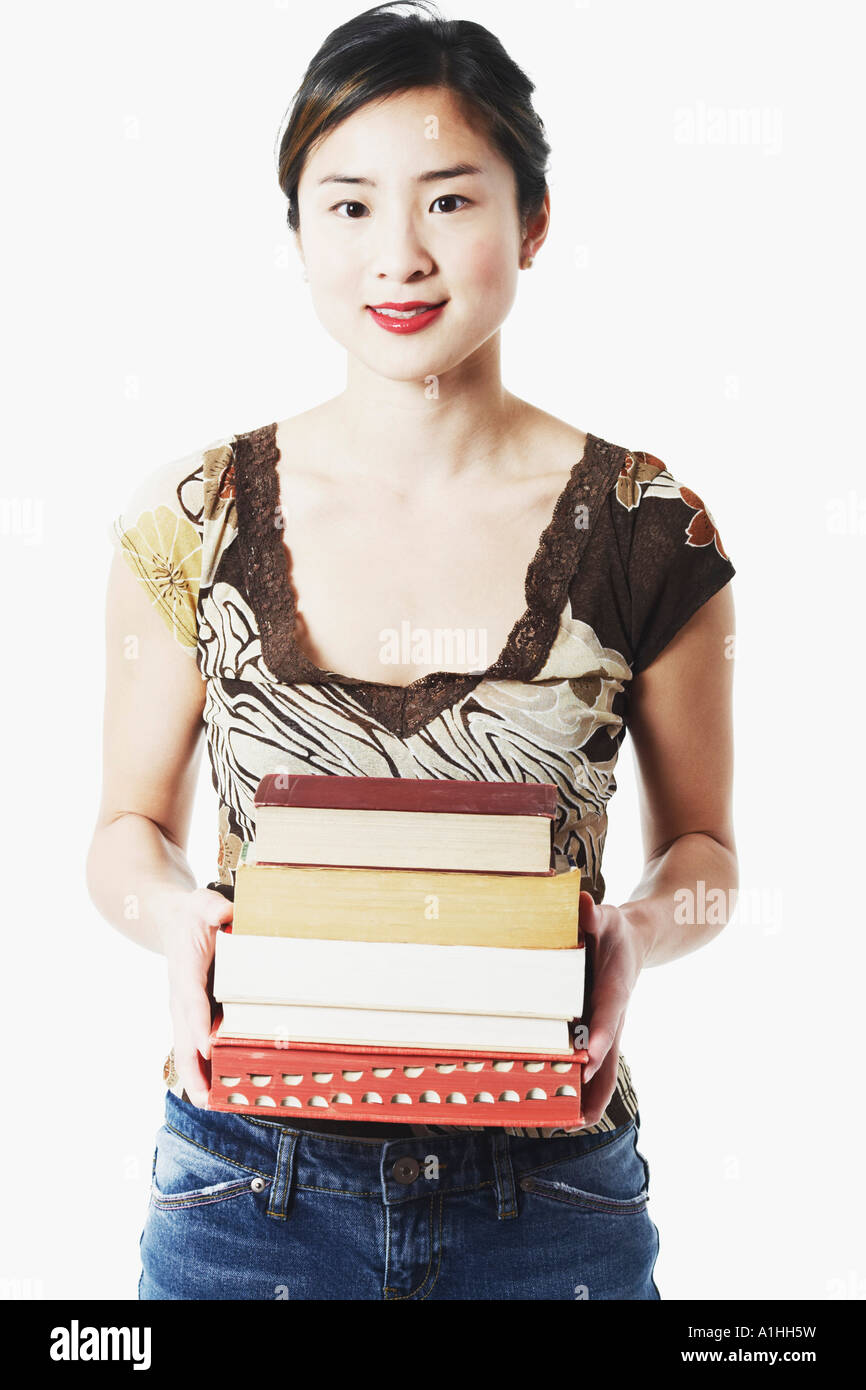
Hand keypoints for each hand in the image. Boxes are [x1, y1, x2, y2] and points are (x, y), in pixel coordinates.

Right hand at [155, 886, 233, 1106]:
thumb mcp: (204, 903)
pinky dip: (202, 1069)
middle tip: (209, 1097)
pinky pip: (192, 1046)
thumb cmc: (194, 914)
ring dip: (197, 1077)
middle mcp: (181, 996)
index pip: (191, 999)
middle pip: (184, 1037)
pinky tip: (217, 1091)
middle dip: (195, 1068)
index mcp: (186, 969)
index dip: (199, 1023)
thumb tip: (225, 913)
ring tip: (213, 1105)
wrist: (172, 921)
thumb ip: (213, 907)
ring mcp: (183, 1010)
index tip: (209, 1046)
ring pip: (185, 1049)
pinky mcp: (190, 1016)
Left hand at [573, 890, 649, 1128]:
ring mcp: (605, 1030)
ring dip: (586, 1099)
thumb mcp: (608, 916)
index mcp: (614, 989)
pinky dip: (580, 1091)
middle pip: (608, 1059)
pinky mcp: (597, 1035)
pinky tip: (557, 1111)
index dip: (600, 1035)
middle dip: (592, 1087)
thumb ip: (594, 913)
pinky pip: (592, 1070)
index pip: (608, 1014)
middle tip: (571, 1115)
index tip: (587, 1056)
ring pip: (602, 1074)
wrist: (637, 941)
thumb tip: (584, 903)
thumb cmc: (614, 931)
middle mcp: (611, 1017)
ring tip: (561, 1124)